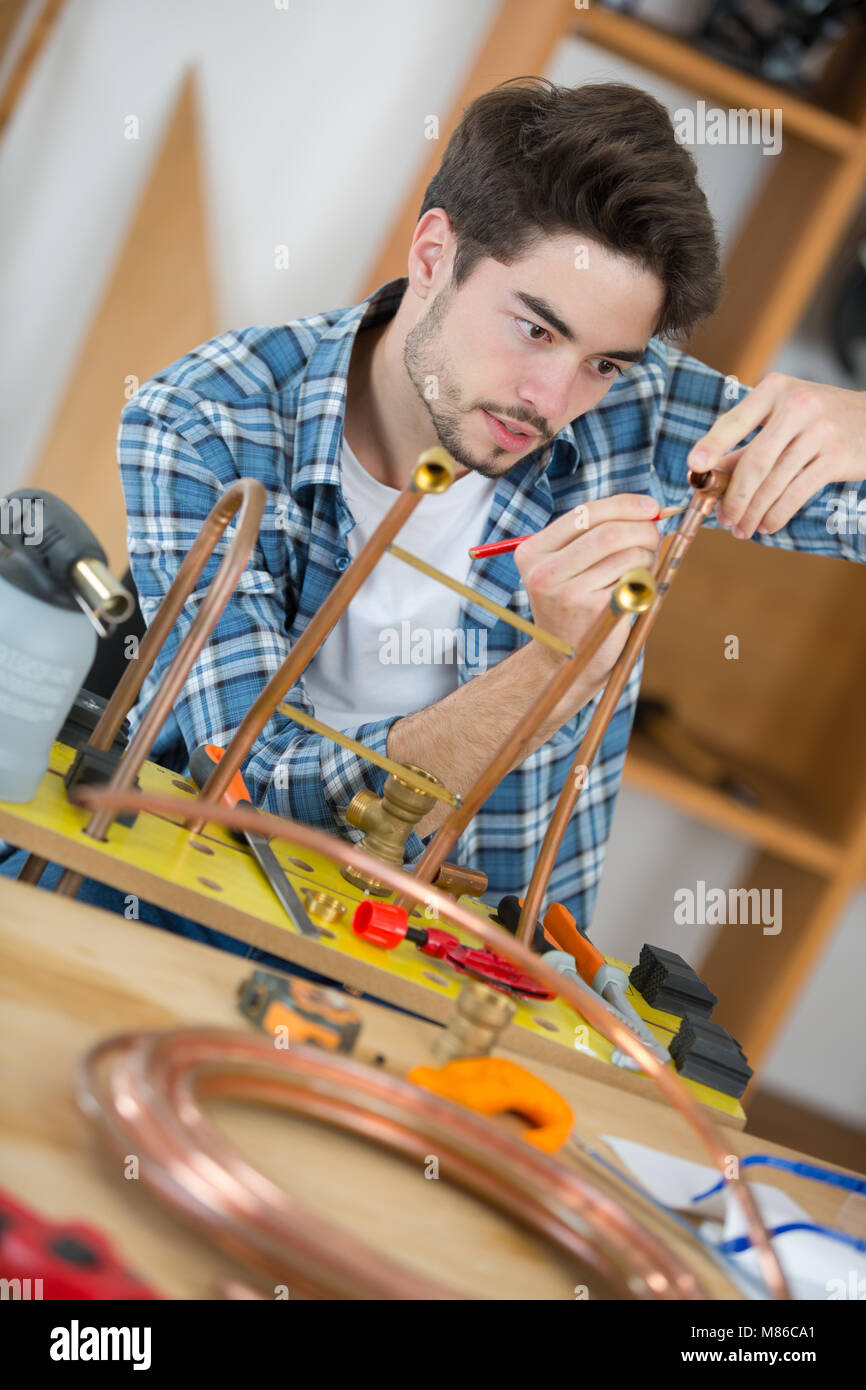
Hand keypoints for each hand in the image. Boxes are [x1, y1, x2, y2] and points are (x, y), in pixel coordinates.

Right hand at [514, 493, 660, 704]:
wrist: (565, 662)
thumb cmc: (575, 607)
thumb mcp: (568, 567)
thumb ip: (595, 534)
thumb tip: (648, 509)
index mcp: (533, 552)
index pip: (585, 513)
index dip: (625, 504)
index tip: (651, 507)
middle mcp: (544, 571)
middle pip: (609, 531)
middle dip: (643, 529)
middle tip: (655, 536)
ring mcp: (567, 593)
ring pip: (626, 554)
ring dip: (647, 556)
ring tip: (642, 568)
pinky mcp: (593, 611)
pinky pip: (634, 578)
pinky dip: (646, 577)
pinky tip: (637, 588)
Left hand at [686, 373, 865, 538]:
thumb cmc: (817, 419)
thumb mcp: (782, 418)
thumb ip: (747, 443)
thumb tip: (709, 474)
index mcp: (775, 390)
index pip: (736, 420)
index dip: (713, 444)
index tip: (695, 465)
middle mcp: (798, 406)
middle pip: (755, 461)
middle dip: (734, 497)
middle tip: (723, 518)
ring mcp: (820, 431)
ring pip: (775, 482)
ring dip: (754, 512)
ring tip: (742, 528)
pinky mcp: (837, 457)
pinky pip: (798, 492)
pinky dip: (778, 513)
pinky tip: (767, 524)